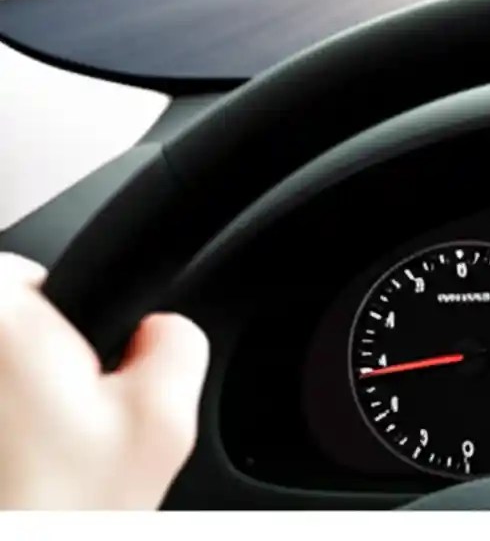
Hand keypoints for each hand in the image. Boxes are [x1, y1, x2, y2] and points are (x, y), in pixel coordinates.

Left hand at [0, 253, 208, 508]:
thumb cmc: (58, 515)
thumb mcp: (164, 424)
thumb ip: (178, 342)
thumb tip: (162, 329)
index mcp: (2, 325)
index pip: (24, 269)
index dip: (65, 319)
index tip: (75, 369)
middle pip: (1, 328)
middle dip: (32, 366)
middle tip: (58, 427)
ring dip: (11, 404)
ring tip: (26, 462)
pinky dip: (3, 433)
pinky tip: (12, 472)